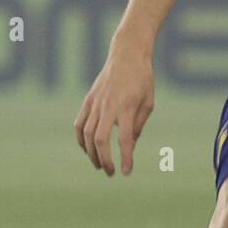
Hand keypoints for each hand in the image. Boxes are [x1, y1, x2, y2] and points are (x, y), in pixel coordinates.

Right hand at [73, 41, 154, 175]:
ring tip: (98, 165)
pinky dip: (80, 139)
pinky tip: (87, 149)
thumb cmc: (142, 79)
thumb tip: (130, 144)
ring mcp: (95, 103)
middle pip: (100, 139)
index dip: (126, 158)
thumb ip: (138, 125)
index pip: (125, 139)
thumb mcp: (148, 102)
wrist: (126, 55)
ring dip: (91, 153)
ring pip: (86, 134)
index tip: (126, 172)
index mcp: (127, 108)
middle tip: (110, 172)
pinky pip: (79, 124)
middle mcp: (109, 106)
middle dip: (103, 160)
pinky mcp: (88, 100)